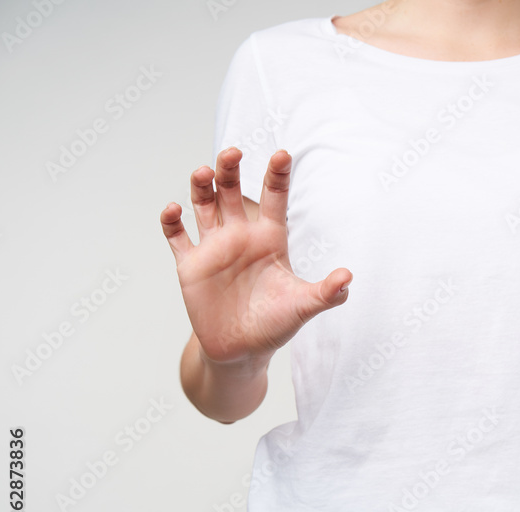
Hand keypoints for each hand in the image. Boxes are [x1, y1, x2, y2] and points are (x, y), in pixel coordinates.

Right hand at [160, 147, 350, 365]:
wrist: (242, 351)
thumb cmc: (275, 325)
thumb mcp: (302, 307)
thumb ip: (325, 293)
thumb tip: (348, 279)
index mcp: (270, 238)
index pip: (275, 198)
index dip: (277, 175)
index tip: (283, 153)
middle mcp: (241, 236)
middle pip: (233, 192)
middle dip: (230, 170)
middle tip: (232, 153)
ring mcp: (214, 248)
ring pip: (204, 205)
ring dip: (201, 187)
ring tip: (202, 173)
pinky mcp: (191, 265)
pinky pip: (177, 237)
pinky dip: (171, 221)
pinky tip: (173, 210)